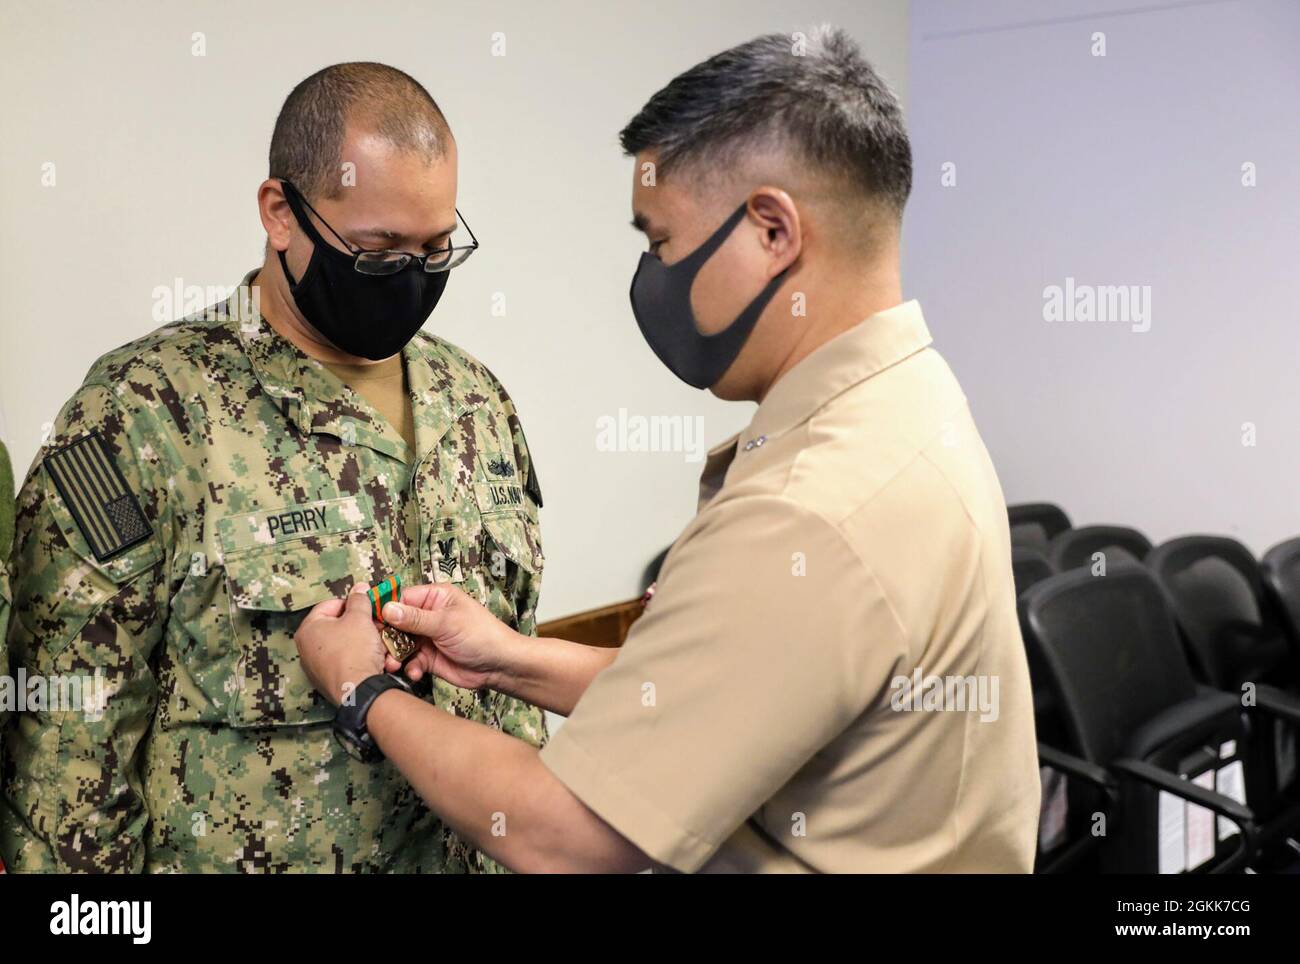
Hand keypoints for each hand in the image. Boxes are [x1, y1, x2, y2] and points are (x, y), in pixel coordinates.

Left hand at [296, 583, 388, 706]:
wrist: (359, 690)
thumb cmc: (354, 652)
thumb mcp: (360, 618)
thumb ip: (359, 600)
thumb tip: (358, 589)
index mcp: (308, 629)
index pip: (331, 605)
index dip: (353, 602)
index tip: (367, 604)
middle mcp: (306, 648)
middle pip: (338, 626)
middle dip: (360, 625)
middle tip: (375, 625)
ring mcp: (316, 667)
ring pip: (345, 645)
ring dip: (363, 642)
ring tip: (378, 644)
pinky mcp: (328, 681)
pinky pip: (346, 662)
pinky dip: (360, 658)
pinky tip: (374, 659)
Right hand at [380, 583, 519, 690]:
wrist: (499, 665)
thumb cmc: (481, 635)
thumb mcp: (446, 623)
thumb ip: (415, 618)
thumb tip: (387, 609)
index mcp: (434, 597)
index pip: (401, 599)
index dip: (385, 611)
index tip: (370, 624)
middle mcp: (427, 616)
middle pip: (396, 623)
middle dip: (387, 637)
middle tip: (380, 650)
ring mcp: (427, 637)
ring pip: (400, 644)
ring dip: (395, 655)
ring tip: (394, 664)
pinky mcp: (428, 658)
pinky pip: (410, 661)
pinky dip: (409, 667)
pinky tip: (415, 672)